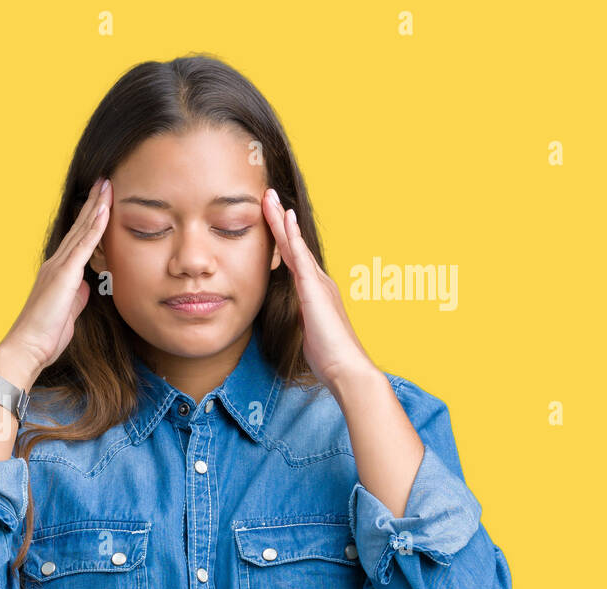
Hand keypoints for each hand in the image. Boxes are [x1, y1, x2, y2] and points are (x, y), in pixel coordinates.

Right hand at [0, 175, 111, 376]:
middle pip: (79, 228)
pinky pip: (83, 246)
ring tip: (106, 185)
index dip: (90, 219)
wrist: (28, 347)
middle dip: (93, 204)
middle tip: (105, 182)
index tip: (102, 201)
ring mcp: (58, 267)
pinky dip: (94, 227)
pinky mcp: (63, 274)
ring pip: (81, 230)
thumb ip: (77, 294)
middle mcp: (56, 264)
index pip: (78, 240)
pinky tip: (103, 210)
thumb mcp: (69, 311)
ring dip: (96, 206)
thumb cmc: (45, 335)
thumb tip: (87, 284)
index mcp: (57, 273)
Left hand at [262, 187, 376, 392]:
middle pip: (293, 244)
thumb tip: (294, 319)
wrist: (346, 368)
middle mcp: (318, 281)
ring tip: (269, 198)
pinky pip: (300, 258)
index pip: (292, 258)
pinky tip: (284, 220)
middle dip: (278, 219)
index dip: (280, 237)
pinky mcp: (315, 290)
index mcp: (314, 291)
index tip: (269, 217)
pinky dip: (292, 237)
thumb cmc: (328, 357)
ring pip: (295, 245)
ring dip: (281, 220)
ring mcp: (318, 283)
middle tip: (266, 195)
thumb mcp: (308, 333)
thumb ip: (301, 319)